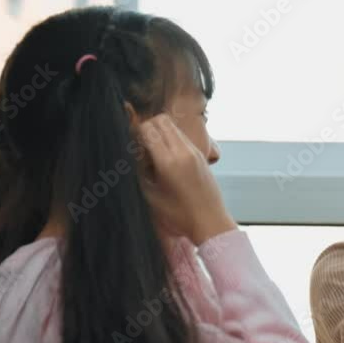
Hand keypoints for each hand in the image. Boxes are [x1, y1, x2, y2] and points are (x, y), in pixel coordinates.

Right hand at [138, 114, 234, 242]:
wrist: (211, 222)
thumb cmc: (179, 215)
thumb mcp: (151, 196)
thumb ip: (139, 172)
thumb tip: (133, 154)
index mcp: (168, 162)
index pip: (148, 129)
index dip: (136, 134)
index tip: (133, 148)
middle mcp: (183, 151)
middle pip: (161, 120)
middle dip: (148, 129)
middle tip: (142, 148)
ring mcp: (194, 152)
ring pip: (173, 126)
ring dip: (160, 133)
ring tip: (155, 155)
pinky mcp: (201, 156)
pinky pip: (182, 137)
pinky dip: (171, 140)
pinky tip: (168, 160)